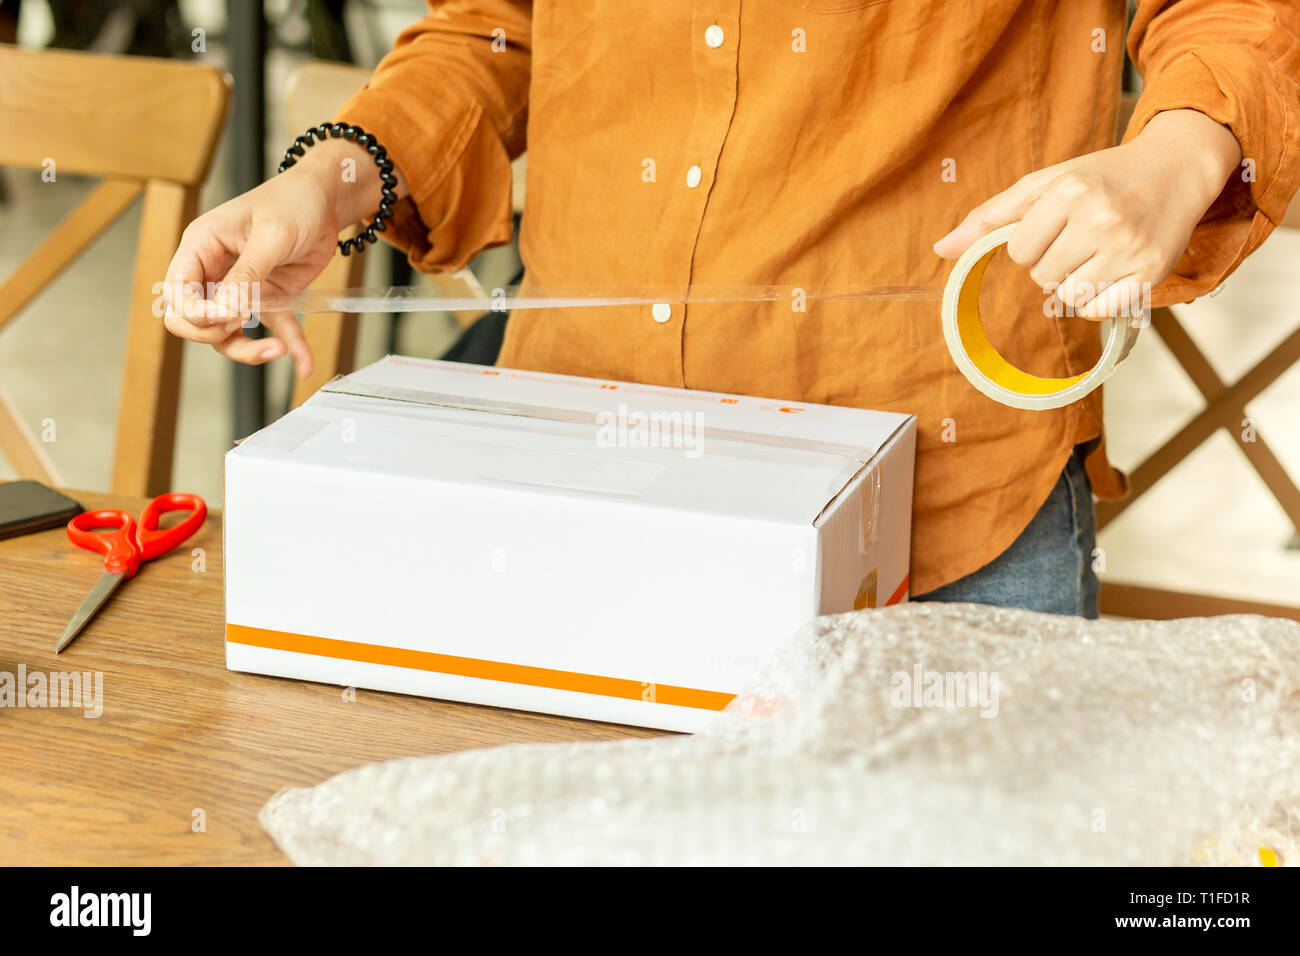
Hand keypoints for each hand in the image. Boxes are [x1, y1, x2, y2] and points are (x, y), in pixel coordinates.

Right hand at [162, 138, 407, 376]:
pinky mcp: (269, 298)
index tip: (231, 318)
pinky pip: (273, 328)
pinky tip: (304, 364)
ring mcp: (240, 288)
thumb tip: (226, 313)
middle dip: (213, 334)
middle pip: (193, 321)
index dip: (196, 314)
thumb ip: (247, 276)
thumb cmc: (292, 202)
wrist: (326, 200)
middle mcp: (213, 270)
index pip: (176, 293)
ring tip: (278, 351)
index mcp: (200, 247)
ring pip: (227, 333)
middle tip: (243, 328)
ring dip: (248, 349)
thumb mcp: (270, 237)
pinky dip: (289, 346)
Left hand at [933, 109, 1241, 318]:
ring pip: (1068, 298)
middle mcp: (1101, 219)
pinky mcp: (1152, 274)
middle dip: (1053, 262)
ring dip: (1073, 283)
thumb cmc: (1101, 177)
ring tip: (1096, 253)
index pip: (1019, 250)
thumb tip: (940, 250)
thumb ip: (990, 216)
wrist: (1177, 168)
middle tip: (1081, 236)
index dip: (1032, 242)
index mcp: (1070, 192)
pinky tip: (1111, 272)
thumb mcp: (1045, 183)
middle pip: (1042, 277)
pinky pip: (1099, 313)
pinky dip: (1097, 301)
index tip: (1056, 224)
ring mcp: (1129, 249)